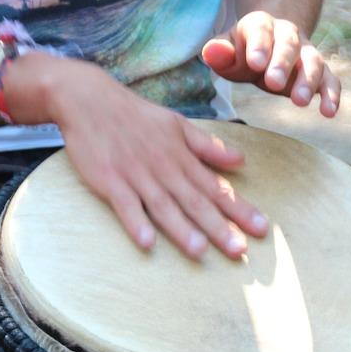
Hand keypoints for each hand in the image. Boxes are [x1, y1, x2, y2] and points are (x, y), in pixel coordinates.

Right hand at [8, 55, 267, 260]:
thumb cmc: (136, 117)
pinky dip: (135, 222)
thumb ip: (208, 147)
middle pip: (195, 202)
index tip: (261, 229)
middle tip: (240, 251)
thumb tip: (241, 160)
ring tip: (200, 252)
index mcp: (182, 157)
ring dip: (181, 229)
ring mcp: (137, 175)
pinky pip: (125, 205)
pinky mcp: (110, 180)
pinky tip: (147, 242)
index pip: (216, 188)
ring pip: (164, 206)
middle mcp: (165, 168)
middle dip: (219, 227)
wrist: (89, 99)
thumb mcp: (177, 126)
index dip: (239, 209)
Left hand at [202, 11, 339, 116]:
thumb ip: (220, 53)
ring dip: (308, 81)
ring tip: (300, 102)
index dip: (259, 46)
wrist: (272, 43)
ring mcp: (306, 54)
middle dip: (282, 64)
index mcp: (261, 26)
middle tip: (273, 84)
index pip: (261, 31)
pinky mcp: (320, 73)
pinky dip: (332, 94)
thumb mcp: (228, 50)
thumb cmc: (244, 52)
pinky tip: (329, 112)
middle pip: (289, 45)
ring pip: (312, 62)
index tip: (255, 63)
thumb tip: (209, 52)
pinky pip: (330, 80)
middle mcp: (288, 36)